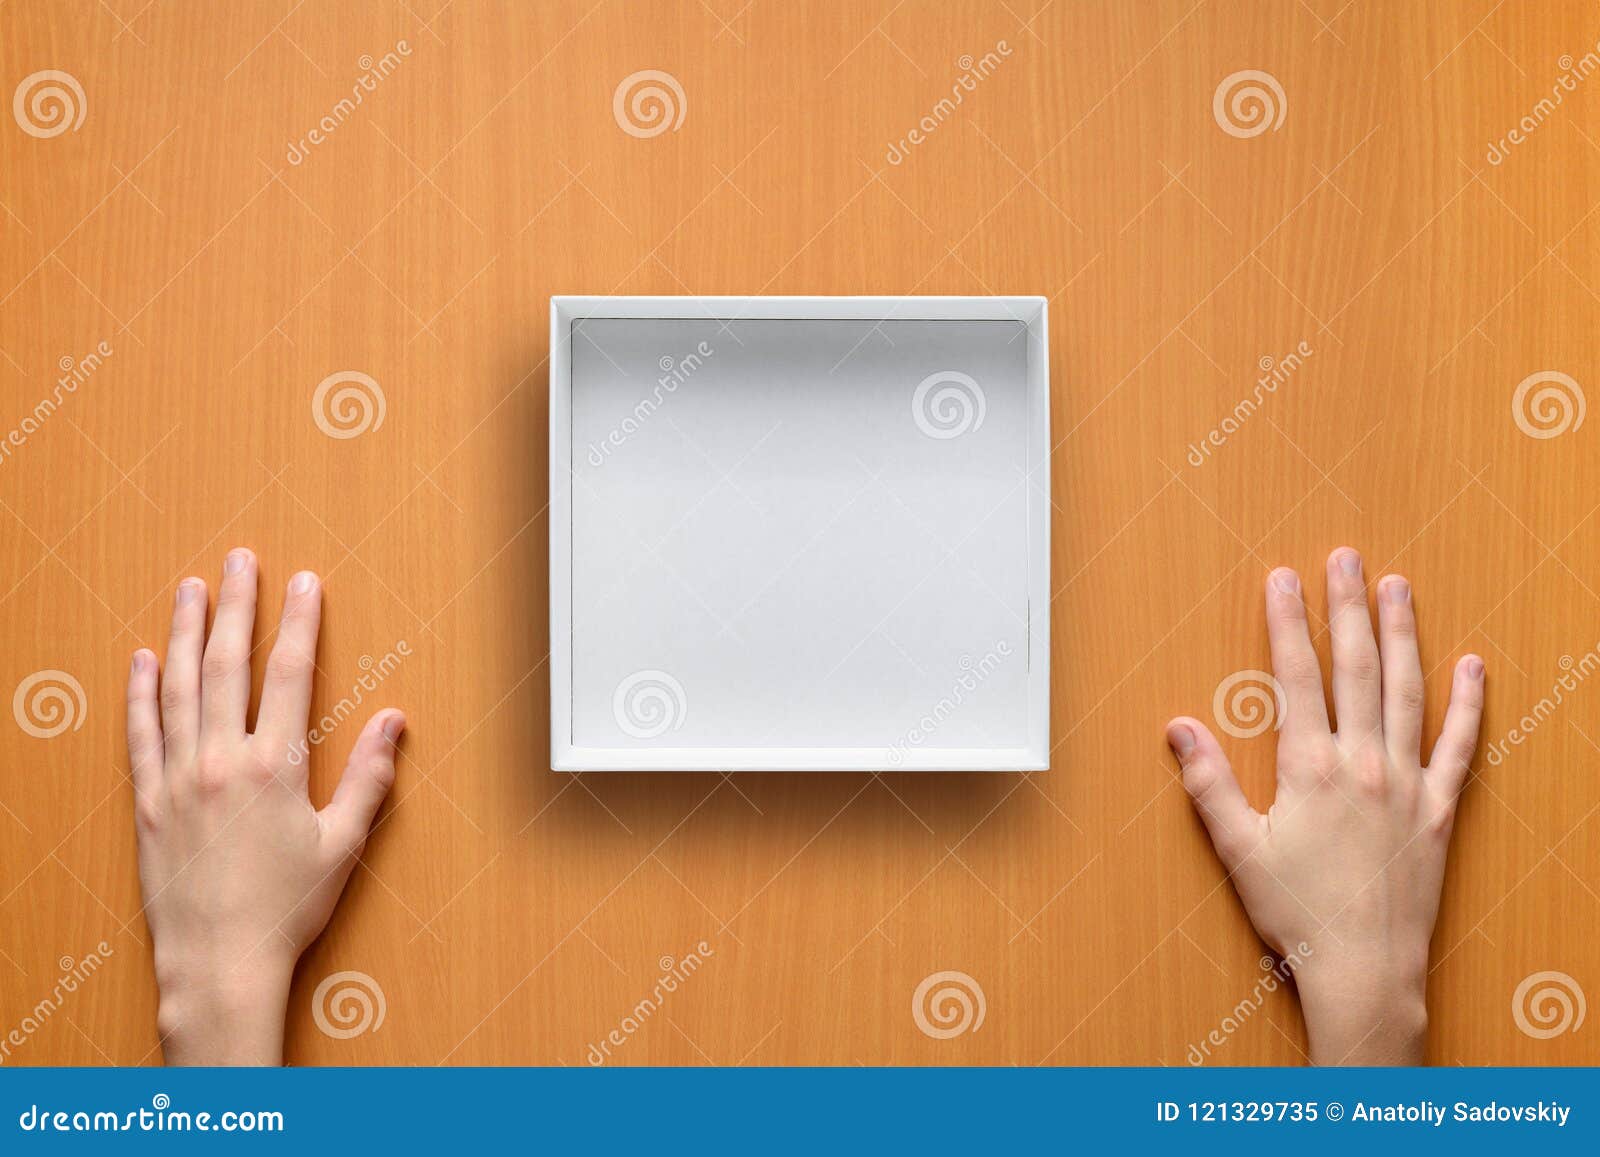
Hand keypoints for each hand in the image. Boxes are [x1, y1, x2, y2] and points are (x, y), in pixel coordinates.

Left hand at [125, 548, 404, 1064]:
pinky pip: (141, 733)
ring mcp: (178, 779)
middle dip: (235, 606)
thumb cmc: (286, 908)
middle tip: (239, 561)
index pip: (289, 675)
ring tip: (190, 590)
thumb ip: (368, 778)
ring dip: (183, 632)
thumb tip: (393, 722)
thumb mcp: (342, 843)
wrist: (218, 963)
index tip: (303, 584)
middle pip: (227, 665)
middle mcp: (221, 762)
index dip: (297, 623)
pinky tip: (142, 660)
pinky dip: (140, 693)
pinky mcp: (149, 803)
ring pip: (177, 687)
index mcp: (274, 767)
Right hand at [1166, 548, 1483, 1064]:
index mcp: (1310, 768)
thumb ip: (1209, 784)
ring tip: (1399, 587)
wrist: (1365, 970)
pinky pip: (1459, 746)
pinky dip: (1469, 704)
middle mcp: (1363, 763)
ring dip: (1403, 634)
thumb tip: (1179, 728)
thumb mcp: (1239, 849)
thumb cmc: (1297, 914)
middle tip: (1346, 559)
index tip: (1282, 578)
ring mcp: (1407, 783)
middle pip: (1355, 667)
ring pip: (1406, 690)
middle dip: (1348, 607)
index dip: (1287, 622)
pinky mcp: (1438, 810)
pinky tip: (1472, 665)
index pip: (1297, 676)